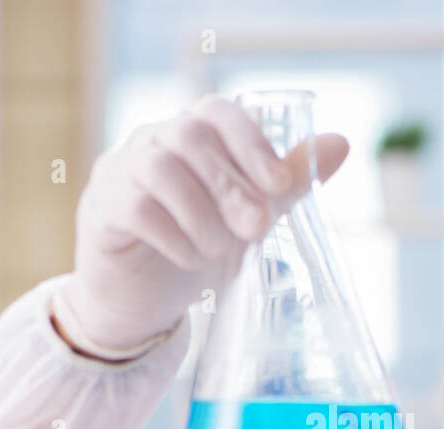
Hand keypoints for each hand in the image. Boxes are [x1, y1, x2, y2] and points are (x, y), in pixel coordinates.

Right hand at [56, 94, 349, 357]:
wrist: (138, 302)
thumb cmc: (194, 249)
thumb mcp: (246, 219)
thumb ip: (286, 183)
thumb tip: (341, 145)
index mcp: (190, 136)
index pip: (217, 112)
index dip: (250, 143)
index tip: (280, 187)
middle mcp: (151, 142)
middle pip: (189, 137)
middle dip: (231, 185)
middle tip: (256, 229)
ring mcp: (120, 173)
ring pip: (160, 169)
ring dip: (201, 213)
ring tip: (219, 251)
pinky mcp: (102, 210)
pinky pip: (137, 208)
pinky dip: (173, 236)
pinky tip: (191, 259)